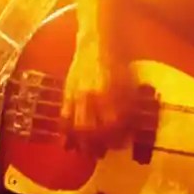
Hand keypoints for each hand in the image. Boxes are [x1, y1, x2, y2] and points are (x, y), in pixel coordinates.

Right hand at [60, 39, 132, 155]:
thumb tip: (130, 128)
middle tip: (103, 153)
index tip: (121, 144)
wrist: (96, 40)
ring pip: (78, 127)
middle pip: (95, 130)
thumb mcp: (129, 81)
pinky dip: (66, 133)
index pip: (115, 124)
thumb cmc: (117, 60)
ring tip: (86, 152)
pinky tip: (69, 143)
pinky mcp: (66, 92)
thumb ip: (129, 105)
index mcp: (112, 91)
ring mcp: (78, 94)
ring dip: (82, 144)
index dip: (118, 138)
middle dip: (99, 145)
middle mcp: (94, 95)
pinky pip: (64, 117)